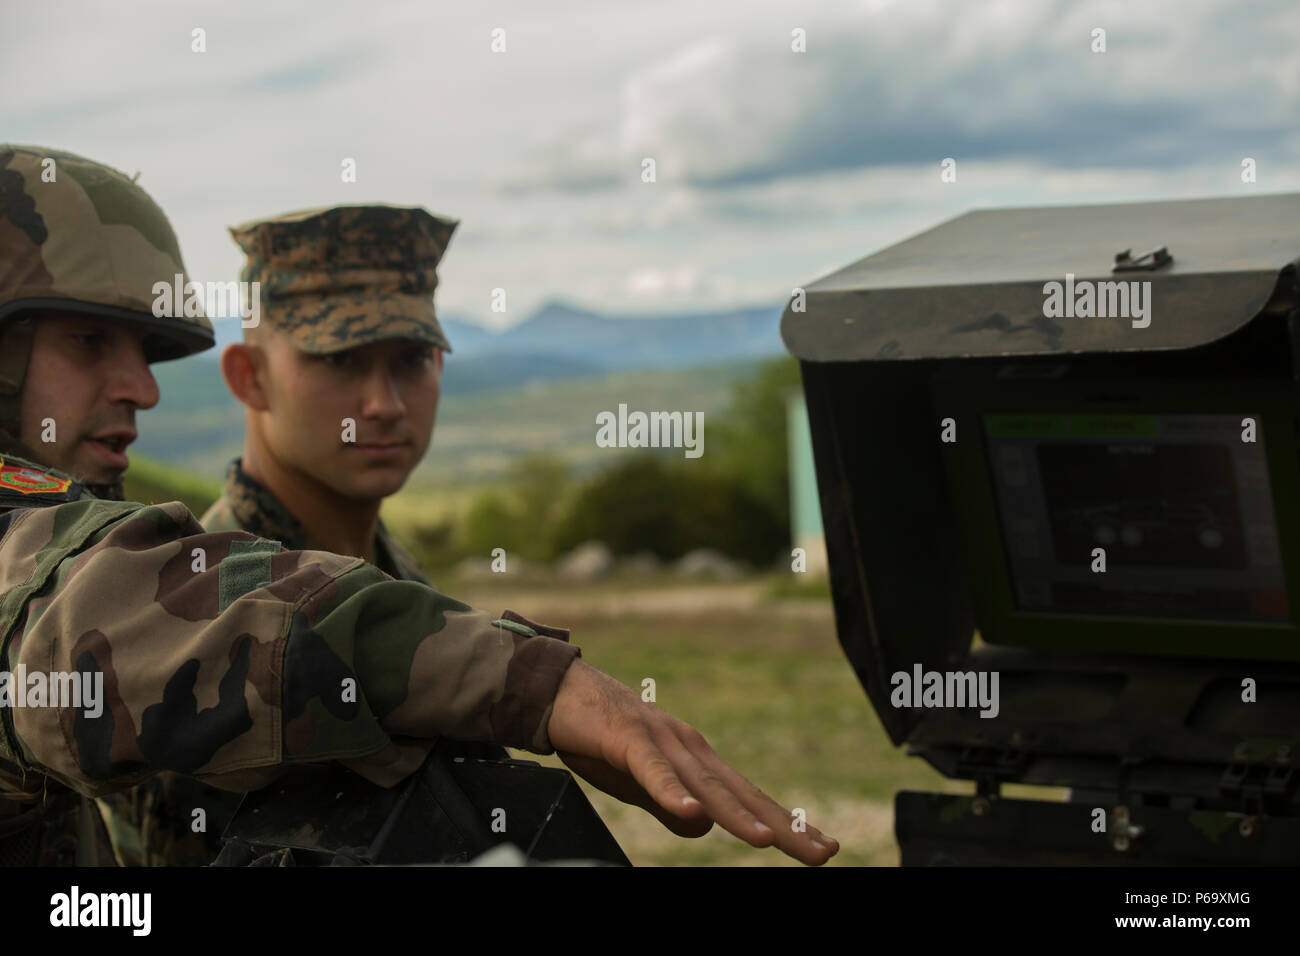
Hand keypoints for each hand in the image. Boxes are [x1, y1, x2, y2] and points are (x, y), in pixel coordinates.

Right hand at [547, 659, 838, 864]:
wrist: (558, 692)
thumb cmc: (600, 737)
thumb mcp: (639, 783)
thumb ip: (670, 805)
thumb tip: (701, 827)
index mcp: (696, 760)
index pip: (748, 798)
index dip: (784, 824)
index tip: (823, 846)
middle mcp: (689, 748)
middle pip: (741, 794)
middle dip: (782, 826)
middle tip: (823, 852)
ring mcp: (661, 741)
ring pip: (703, 785)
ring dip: (735, 814)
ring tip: (765, 841)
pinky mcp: (627, 738)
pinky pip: (652, 769)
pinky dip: (671, 791)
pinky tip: (690, 812)